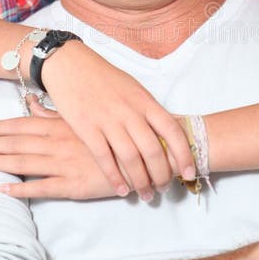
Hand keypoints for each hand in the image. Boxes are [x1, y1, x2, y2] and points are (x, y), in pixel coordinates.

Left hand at [0, 99, 118, 199]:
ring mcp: (64, 164)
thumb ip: (53, 114)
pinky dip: (21, 188)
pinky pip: (42, 187)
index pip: (21, 124)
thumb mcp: (81, 118)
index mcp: (60, 125)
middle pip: (16, 143)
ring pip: (23, 163)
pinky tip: (2, 189)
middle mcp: (57, 143)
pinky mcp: (73, 185)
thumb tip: (30, 104)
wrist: (141, 152)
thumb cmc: (111, 133)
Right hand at [39, 41, 195, 195]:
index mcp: (144, 100)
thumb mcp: (132, 88)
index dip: (183, 154)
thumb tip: (162, 133)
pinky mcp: (86, 128)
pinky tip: (122, 190)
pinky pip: (104, 158)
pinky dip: (115, 177)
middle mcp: (130, 111)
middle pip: (153, 150)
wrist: (69, 64)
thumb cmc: (103, 77)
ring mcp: (108, 120)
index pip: (172, 130)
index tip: (188, 172)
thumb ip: (146, 110)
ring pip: (131, 158)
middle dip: (162, 175)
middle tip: (164, 189)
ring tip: (146, 195)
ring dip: (141, 181)